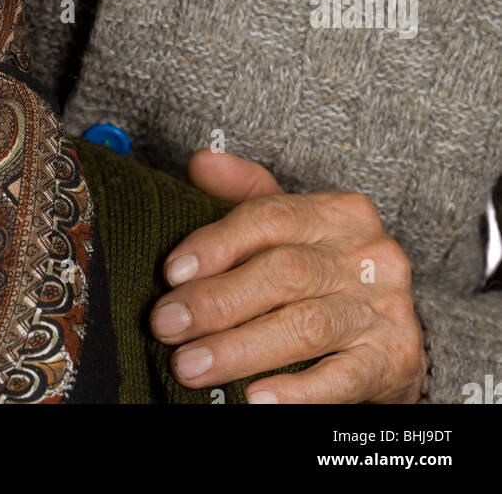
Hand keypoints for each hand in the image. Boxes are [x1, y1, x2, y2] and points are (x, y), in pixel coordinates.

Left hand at [150, 150, 425, 403]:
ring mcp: (384, 308)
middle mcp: (369, 254)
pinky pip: (342, 378)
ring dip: (240, 348)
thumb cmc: (328, 275)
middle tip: (166, 325)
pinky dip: (296, 390)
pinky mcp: (395, 360)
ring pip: (306, 325)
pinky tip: (255, 399)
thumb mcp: (295, 228)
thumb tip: (201, 162)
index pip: (272, 217)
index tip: (172, 272)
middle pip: (284, 272)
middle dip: (217, 301)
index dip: (218, 243)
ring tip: (191, 365)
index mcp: (340, 213)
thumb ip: (248, 193)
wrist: (393, 337)